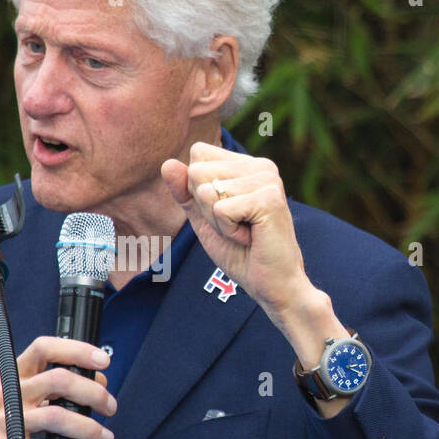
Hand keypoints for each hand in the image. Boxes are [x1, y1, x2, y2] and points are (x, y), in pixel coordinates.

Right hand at [0, 335, 117, 438]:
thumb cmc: (0, 428)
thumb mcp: (18, 399)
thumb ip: (51, 388)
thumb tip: (97, 384)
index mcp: (12, 375)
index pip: (44, 348)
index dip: (76, 349)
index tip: (102, 360)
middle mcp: (6, 392)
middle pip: (59, 379)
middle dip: (93, 393)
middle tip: (109, 406)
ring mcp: (3, 419)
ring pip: (58, 415)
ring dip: (89, 427)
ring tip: (103, 437)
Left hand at [160, 141, 308, 317]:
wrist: (272, 285)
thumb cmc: (241, 253)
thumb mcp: (204, 219)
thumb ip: (185, 191)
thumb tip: (167, 163)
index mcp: (248, 165)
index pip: (198, 154)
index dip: (198, 190)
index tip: (226, 212)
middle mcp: (260, 166)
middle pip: (198, 170)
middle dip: (206, 208)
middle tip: (236, 226)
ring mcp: (267, 179)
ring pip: (206, 192)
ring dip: (218, 223)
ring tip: (244, 232)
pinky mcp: (268, 198)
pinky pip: (220, 210)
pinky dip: (228, 232)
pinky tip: (251, 238)